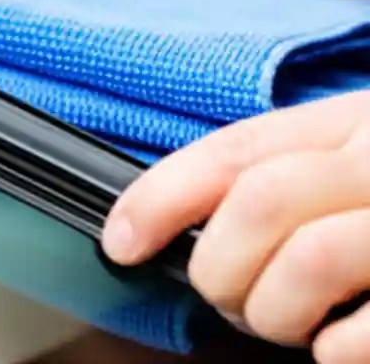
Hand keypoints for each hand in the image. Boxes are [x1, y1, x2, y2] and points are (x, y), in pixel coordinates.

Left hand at [103, 91, 369, 361]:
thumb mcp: (357, 166)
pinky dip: (332, 351)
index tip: (120, 241)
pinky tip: (334, 349)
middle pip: (260, 203)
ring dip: (271, 313)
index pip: (237, 148)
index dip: (161, 196)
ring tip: (288, 327)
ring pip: (310, 260)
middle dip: (218, 268)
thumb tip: (191, 228)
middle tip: (230, 300)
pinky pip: (360, 334)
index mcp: (355, 124)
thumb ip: (293, 180)